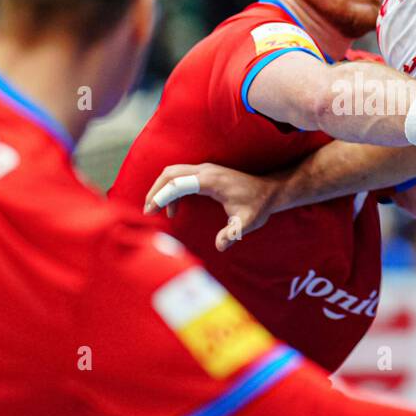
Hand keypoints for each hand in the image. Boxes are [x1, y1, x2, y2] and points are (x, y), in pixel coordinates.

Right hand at [143, 162, 279, 251]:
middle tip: (147, 212)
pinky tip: (173, 211)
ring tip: (153, 211)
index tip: (150, 211)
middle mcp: (206, 170)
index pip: (178, 183)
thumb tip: (220, 246)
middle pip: (170, 173)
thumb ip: (233, 233)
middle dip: (155, 191)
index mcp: (211, 180)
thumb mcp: (247, 222)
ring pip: (173, 173)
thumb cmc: (258, 206)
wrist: (269, 192)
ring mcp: (205, 169)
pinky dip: (171, 191)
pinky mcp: (206, 173)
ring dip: (161, 189)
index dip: (162, 196)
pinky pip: (181, 177)